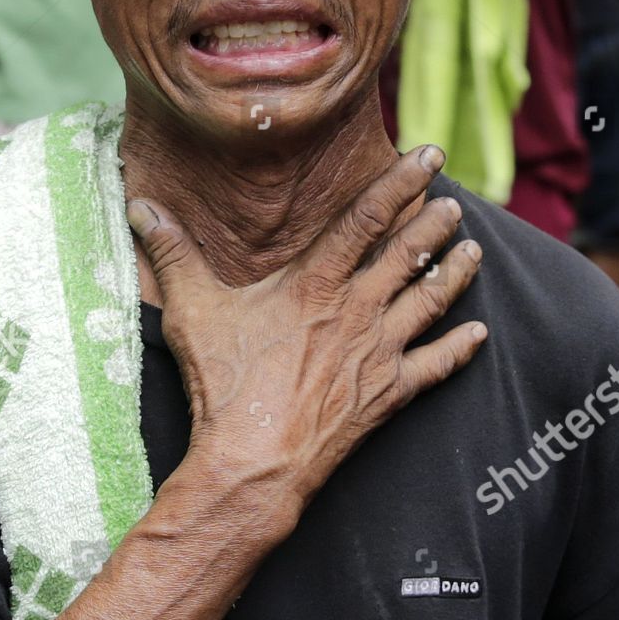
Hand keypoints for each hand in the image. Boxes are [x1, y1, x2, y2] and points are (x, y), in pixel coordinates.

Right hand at [129, 148, 486, 510]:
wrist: (254, 463)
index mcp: (314, 283)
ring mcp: (377, 354)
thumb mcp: (192, 310)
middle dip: (434, 225)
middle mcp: (356, 311)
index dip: (400, 182)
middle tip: (455, 203)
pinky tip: (479, 335)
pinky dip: (459, 350)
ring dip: (454, 275)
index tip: (429, 156)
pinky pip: (435, 367)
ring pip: (429, 303)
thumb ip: (172, 253)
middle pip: (407, 256)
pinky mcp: (388, 396)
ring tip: (474, 251)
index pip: (366, 218)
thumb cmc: (223, 385)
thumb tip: (139, 205)